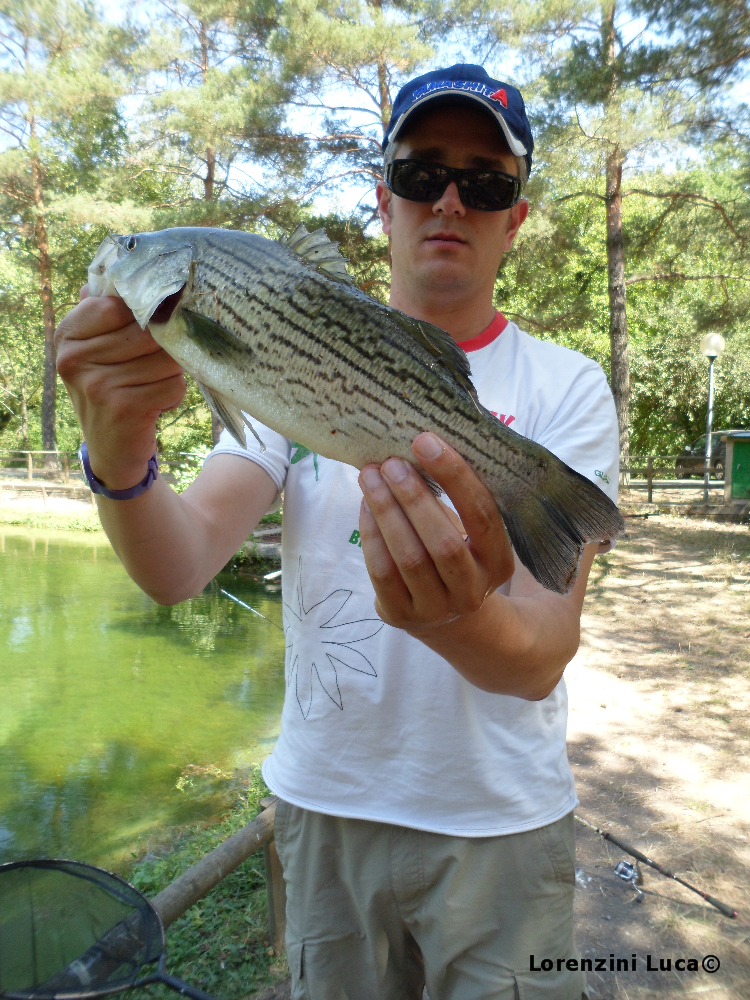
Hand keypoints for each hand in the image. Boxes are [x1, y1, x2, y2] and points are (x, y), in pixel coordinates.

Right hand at [55, 288, 185, 489]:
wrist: (112, 449)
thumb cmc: (114, 388)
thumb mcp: (101, 349)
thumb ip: (107, 309)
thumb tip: (134, 266)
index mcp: (67, 334)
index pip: (121, 304)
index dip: (146, 315)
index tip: (149, 328)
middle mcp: (74, 358)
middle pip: (149, 331)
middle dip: (164, 348)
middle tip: (154, 365)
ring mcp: (96, 384)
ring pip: (165, 359)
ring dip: (171, 373)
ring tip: (152, 386)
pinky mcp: (123, 408)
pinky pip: (172, 385)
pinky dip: (173, 395)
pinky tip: (156, 405)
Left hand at [358, 432, 513, 634]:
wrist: (449, 619)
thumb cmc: (458, 555)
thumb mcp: (471, 533)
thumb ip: (456, 498)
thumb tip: (419, 443)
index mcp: (499, 563)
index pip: (483, 516)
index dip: (456, 477)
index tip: (426, 442)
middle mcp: (472, 591)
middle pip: (444, 543)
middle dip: (414, 497)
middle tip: (391, 462)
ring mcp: (437, 608)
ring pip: (410, 558)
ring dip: (386, 511)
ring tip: (371, 476)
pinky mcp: (401, 616)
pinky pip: (382, 573)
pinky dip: (371, 534)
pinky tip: (365, 505)